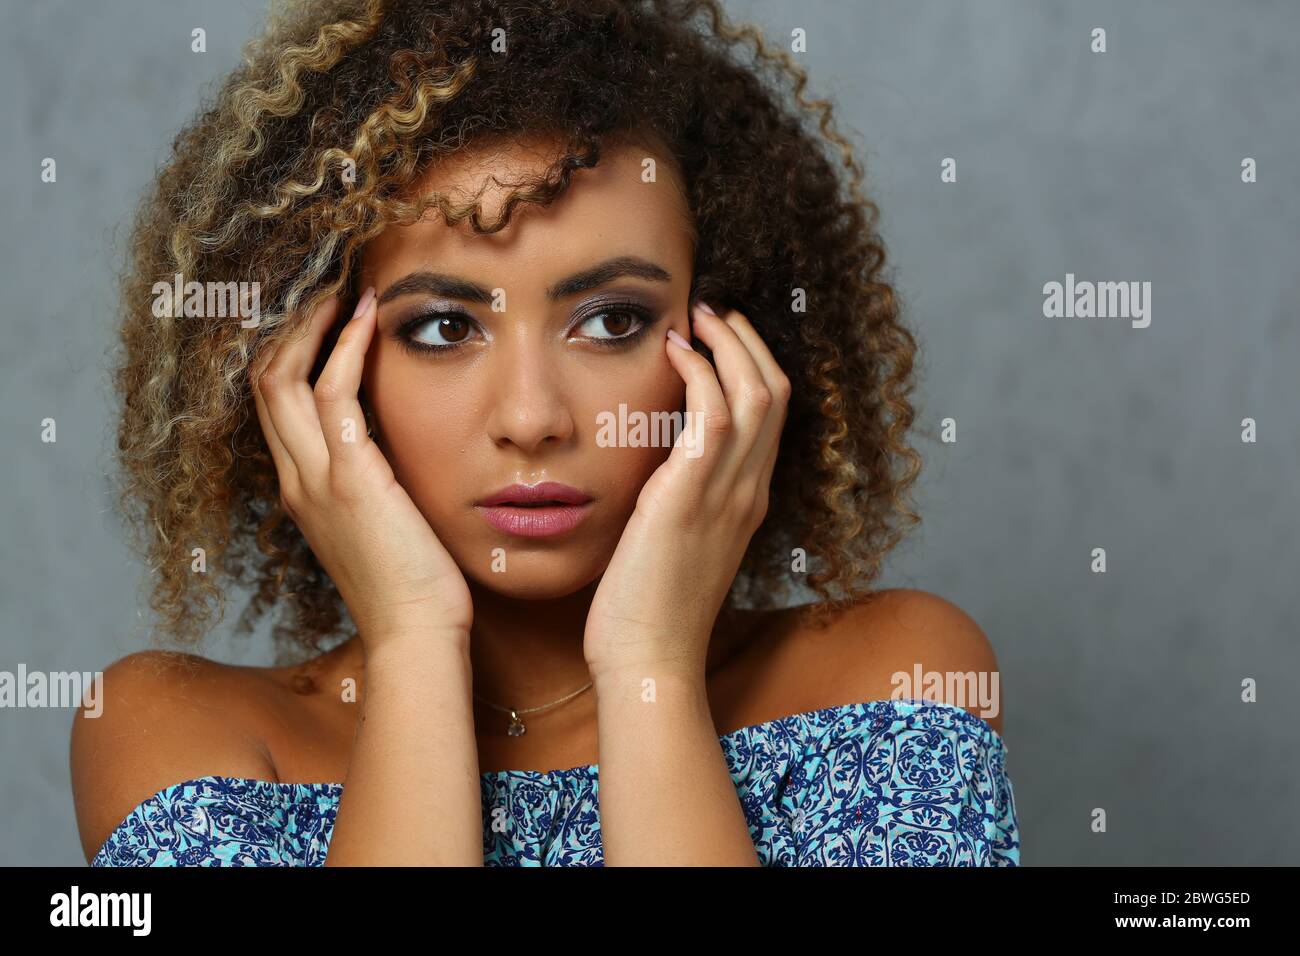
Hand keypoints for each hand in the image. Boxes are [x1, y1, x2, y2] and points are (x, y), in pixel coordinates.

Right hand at [251, 289, 472, 650]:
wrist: (416, 634)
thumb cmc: (412, 583)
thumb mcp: (381, 522)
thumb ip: (372, 480)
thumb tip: (393, 440)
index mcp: (302, 489)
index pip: (275, 404)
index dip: (289, 352)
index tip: (321, 314)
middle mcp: (297, 479)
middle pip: (264, 382)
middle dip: (288, 326)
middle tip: (323, 285)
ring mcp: (318, 480)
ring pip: (283, 379)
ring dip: (309, 325)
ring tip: (340, 288)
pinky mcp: (352, 480)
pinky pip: (334, 395)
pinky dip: (346, 348)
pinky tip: (368, 319)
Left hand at [583, 301, 789, 680]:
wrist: (649, 661)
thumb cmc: (650, 611)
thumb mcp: (676, 545)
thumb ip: (681, 502)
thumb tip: (657, 468)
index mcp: (747, 502)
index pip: (773, 416)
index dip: (752, 365)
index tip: (717, 336)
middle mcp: (749, 492)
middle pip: (777, 392)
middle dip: (748, 341)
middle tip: (710, 310)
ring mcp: (727, 494)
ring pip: (757, 393)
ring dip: (729, 343)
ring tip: (696, 315)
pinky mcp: (692, 496)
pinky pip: (715, 414)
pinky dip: (701, 371)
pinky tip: (674, 351)